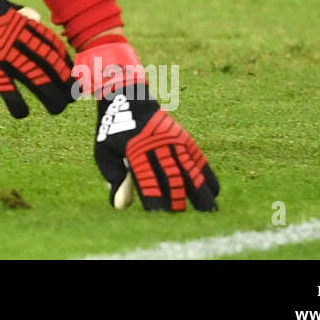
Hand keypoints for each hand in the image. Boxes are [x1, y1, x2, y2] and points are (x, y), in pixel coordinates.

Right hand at [0, 0, 72, 118]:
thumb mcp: (2, 3)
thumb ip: (21, 12)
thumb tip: (37, 19)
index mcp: (22, 23)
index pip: (52, 45)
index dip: (64, 62)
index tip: (70, 74)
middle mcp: (17, 38)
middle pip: (48, 63)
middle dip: (64, 81)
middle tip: (71, 97)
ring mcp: (2, 52)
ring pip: (34, 77)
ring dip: (49, 95)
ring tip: (57, 110)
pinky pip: (5, 88)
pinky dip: (15, 103)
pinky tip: (22, 114)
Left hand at [93, 94, 218, 211]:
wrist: (127, 95)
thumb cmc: (112, 127)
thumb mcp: (104, 151)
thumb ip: (114, 177)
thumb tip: (120, 205)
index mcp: (137, 152)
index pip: (149, 184)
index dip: (156, 203)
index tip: (160, 220)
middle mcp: (159, 146)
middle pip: (174, 180)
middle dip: (180, 202)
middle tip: (187, 224)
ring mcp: (174, 141)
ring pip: (191, 170)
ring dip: (201, 192)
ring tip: (210, 212)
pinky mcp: (183, 137)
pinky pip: (199, 158)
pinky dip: (207, 175)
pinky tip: (214, 191)